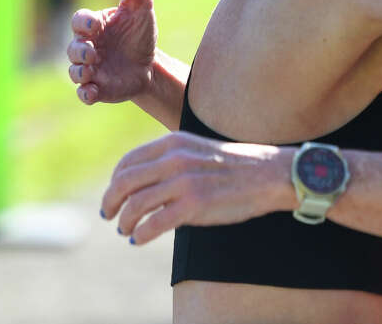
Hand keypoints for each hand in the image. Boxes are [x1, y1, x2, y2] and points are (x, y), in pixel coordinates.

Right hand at [68, 0, 157, 103]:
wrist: (149, 63)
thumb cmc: (139, 32)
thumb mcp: (141, 9)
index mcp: (94, 25)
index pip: (79, 21)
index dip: (83, 24)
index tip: (95, 26)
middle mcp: (87, 47)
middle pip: (73, 48)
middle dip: (79, 51)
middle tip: (92, 53)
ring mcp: (90, 68)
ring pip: (74, 71)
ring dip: (79, 72)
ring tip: (89, 72)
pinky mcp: (97, 88)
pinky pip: (84, 93)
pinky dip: (85, 94)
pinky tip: (92, 93)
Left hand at [101, 132, 295, 244]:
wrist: (272, 174)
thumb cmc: (238, 166)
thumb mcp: (200, 150)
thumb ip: (173, 159)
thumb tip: (145, 181)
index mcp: (175, 143)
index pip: (128, 162)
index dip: (114, 182)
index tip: (114, 195)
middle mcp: (175, 159)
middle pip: (124, 183)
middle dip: (110, 202)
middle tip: (109, 215)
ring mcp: (184, 183)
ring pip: (134, 205)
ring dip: (124, 221)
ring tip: (126, 229)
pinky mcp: (194, 205)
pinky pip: (153, 224)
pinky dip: (140, 235)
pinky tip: (140, 239)